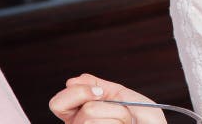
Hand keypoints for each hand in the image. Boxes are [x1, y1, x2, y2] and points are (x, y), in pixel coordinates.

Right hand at [49, 73, 166, 123]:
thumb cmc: (144, 120)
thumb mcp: (121, 95)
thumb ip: (97, 86)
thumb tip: (71, 81)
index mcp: (80, 115)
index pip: (58, 103)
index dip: (78, 92)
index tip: (100, 91)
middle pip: (84, 110)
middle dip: (111, 107)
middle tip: (122, 113)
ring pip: (91, 118)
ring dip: (119, 117)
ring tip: (126, 123)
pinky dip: (118, 123)